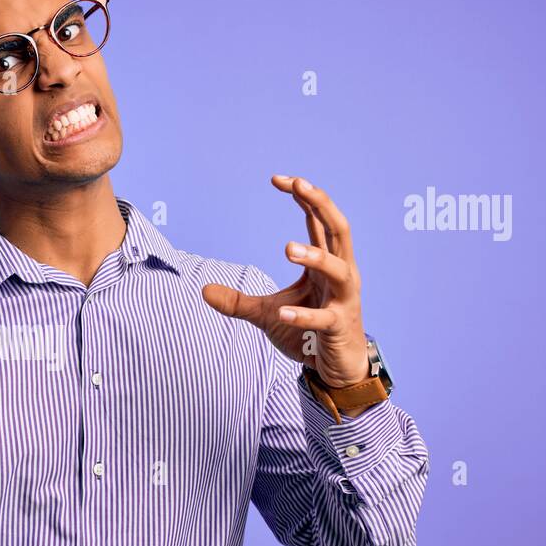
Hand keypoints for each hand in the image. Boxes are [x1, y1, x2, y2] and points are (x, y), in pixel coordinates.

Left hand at [202, 175, 370, 388]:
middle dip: (322, 204)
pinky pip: (323, 318)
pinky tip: (282, 312)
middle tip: (299, 184)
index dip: (304, 197)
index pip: (318, 221)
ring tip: (287, 248)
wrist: (337, 367)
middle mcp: (341, 274)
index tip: (277, 179)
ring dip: (315, 257)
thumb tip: (202, 291)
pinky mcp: (339, 327)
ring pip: (338, 269)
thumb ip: (238, 302)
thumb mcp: (268, 313)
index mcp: (326, 264)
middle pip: (339, 229)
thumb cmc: (307, 334)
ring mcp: (343, 300)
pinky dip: (303, 314)